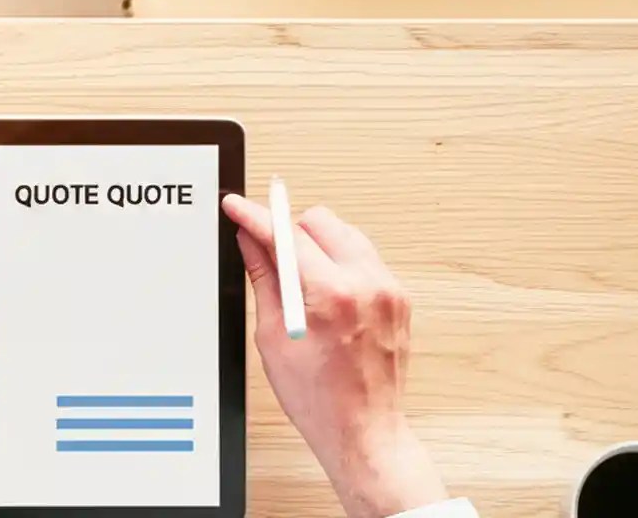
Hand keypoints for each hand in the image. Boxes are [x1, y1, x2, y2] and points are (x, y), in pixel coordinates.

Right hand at [221, 196, 447, 517]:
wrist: (364, 431)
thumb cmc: (320, 399)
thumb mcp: (272, 337)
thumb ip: (263, 279)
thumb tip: (250, 244)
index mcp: (333, 295)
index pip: (287, 234)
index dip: (256, 216)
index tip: (238, 206)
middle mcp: (368, 284)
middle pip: (320, 221)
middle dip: (289, 230)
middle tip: (268, 253)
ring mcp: (388, 289)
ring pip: (344, 233)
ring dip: (316, 244)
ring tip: (298, 280)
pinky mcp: (398, 297)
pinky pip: (363, 256)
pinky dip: (339, 261)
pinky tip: (324, 290)